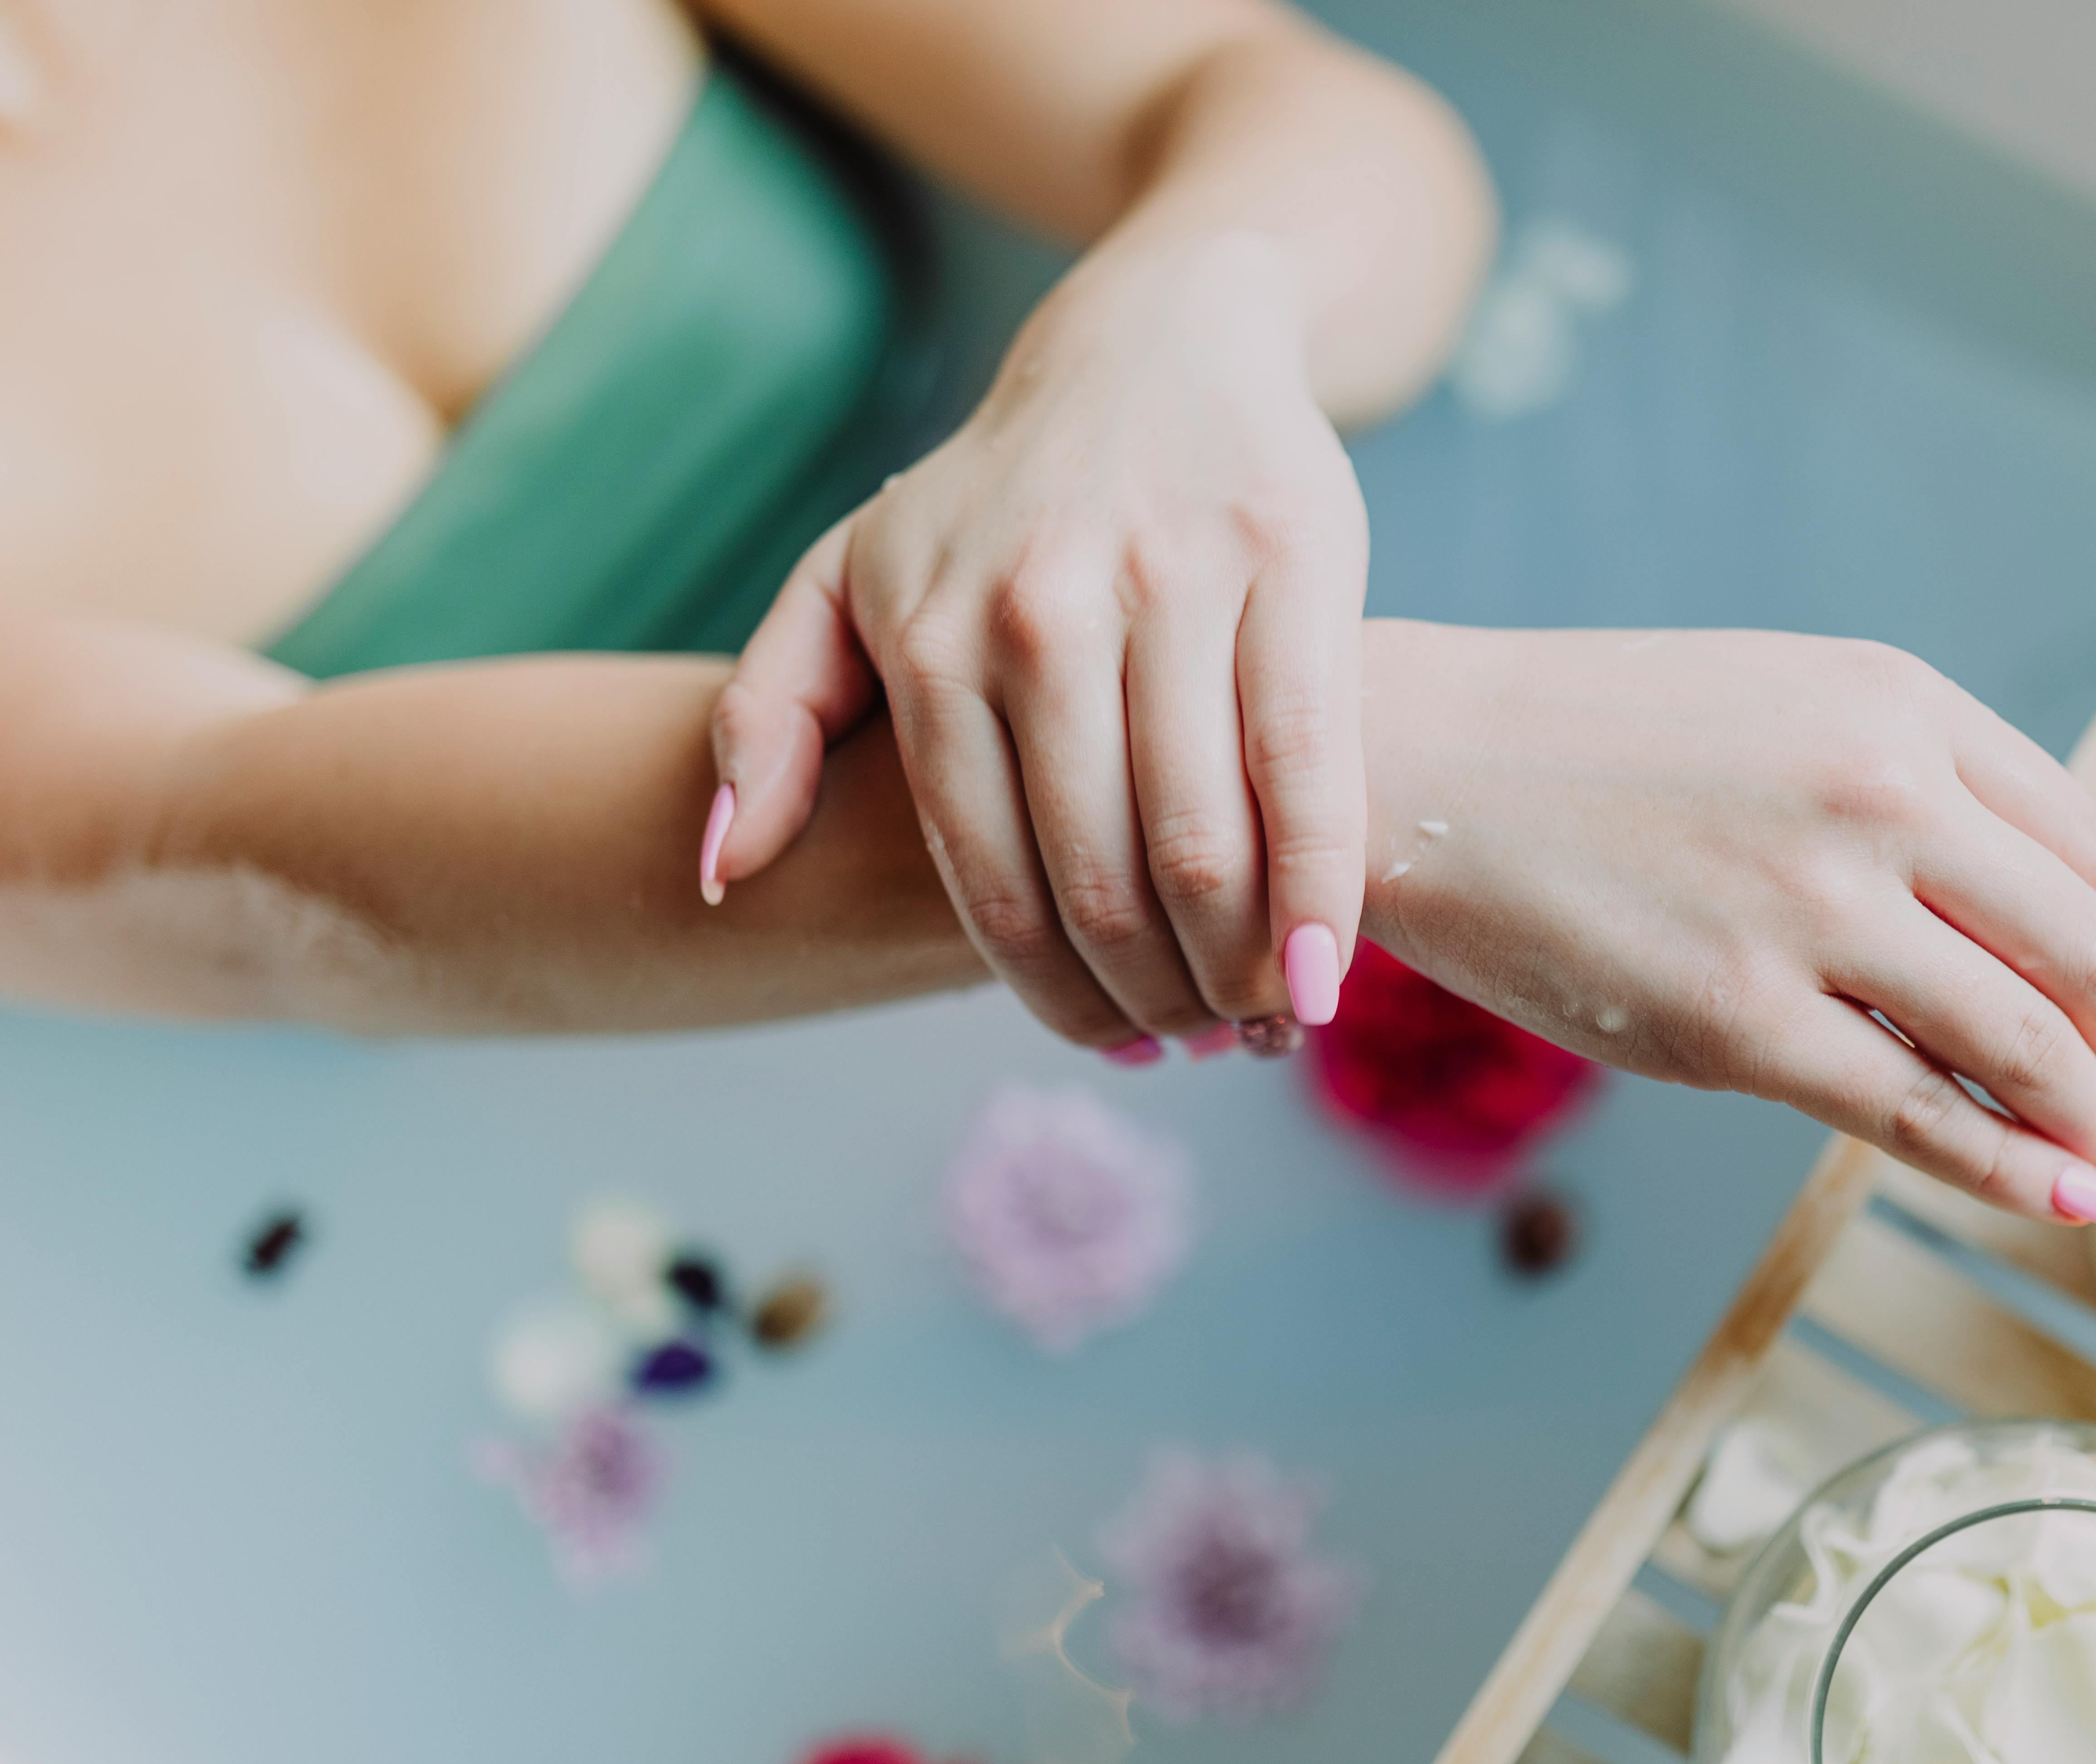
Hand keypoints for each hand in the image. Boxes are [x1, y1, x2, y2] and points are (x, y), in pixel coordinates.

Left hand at [705, 231, 1368, 1052]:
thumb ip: (772, 715)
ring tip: (1257, 1018)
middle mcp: (1040, 613)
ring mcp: (1170, 582)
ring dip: (1236, 968)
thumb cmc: (997, 499)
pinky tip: (1326, 973)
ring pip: (1204, 840)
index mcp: (929, 636)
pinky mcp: (1290, 562)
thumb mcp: (851, 579)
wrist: (1155, 338)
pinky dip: (1319, 890)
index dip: (1055, 995)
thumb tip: (724, 873)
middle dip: (1154, 996)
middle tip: (1192, 1039)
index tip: (1108, 1047)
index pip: (990, 883)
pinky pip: (1306, 767)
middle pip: (1102, 878)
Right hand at [1355, 623, 2095, 1223]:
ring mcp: (1812, 910)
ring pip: (2025, 1042)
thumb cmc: (1589, 750)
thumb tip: (2016, 933)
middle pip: (2085, 950)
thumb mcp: (1780, 713)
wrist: (1415, 770)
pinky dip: (2018, 1171)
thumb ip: (1902, 798)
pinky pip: (1922, 1116)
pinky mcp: (1740, 1021)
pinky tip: (2069, 1200)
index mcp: (1899, 706)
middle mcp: (1880, 795)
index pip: (2088, 848)